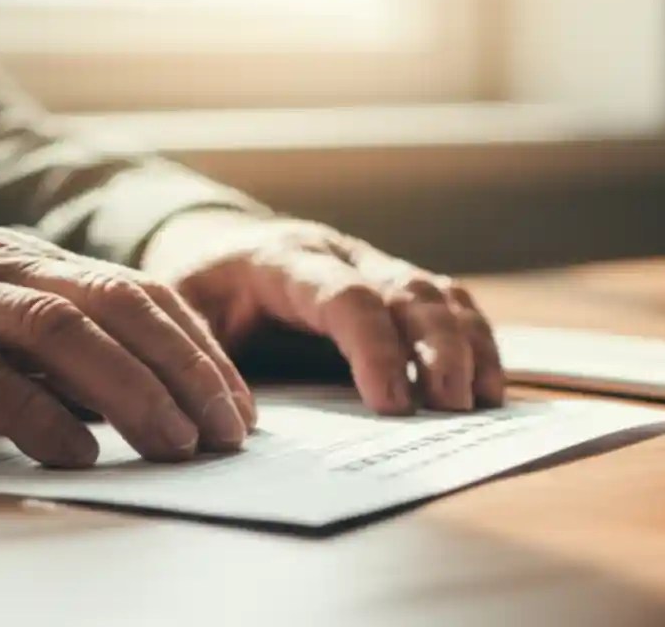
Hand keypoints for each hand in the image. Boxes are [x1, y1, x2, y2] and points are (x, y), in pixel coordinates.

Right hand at [0, 226, 251, 467]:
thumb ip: (45, 354)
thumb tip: (133, 404)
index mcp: (26, 263)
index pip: (138, 295)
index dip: (198, 350)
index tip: (239, 408)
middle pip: (115, 306)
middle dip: (184, 369)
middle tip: (226, 433)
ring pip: (58, 330)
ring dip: (130, 389)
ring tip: (175, 444)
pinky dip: (32, 412)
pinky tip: (74, 453)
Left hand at [141, 211, 504, 414]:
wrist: (214, 249)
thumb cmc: (198, 290)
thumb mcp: (176, 312)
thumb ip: (194, 352)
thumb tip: (232, 415)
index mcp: (280, 260)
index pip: (342, 297)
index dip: (372, 349)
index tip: (391, 405)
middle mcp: (338, 254)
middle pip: (404, 290)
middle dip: (436, 348)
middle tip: (452, 407)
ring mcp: (372, 265)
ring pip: (435, 292)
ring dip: (465, 345)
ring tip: (480, 402)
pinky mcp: (391, 286)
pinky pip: (447, 303)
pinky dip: (474, 340)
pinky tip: (488, 384)